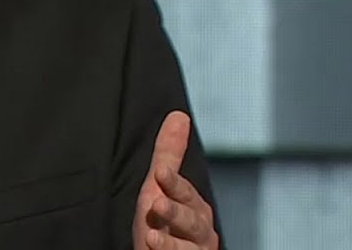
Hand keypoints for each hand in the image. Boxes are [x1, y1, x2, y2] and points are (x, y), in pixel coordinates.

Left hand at [133, 111, 218, 249]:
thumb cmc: (161, 221)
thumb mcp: (159, 185)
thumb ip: (169, 153)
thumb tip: (179, 115)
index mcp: (196, 207)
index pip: (185, 192)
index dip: (173, 183)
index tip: (160, 173)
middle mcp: (201, 231)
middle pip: (191, 221)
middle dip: (175, 212)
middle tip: (157, 204)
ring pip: (188, 247)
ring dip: (170, 242)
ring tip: (151, 235)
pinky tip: (151, 247)